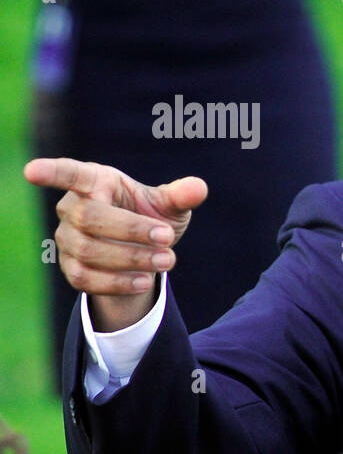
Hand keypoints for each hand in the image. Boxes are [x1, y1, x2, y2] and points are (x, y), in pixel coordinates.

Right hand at [23, 158, 206, 331]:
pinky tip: (145, 281)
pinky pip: (86, 278)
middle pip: (90, 218)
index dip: (51, 172)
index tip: (32, 171)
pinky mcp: (71, 268)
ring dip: (131, 259)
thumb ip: (180, 196)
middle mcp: (72, 208)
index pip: (69, 173)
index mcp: (96, 181)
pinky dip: (118, 282)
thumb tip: (199, 188)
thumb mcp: (169, 205)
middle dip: (131, 231)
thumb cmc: (152, 216)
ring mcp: (67, 239)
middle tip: (168, 239)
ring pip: (89, 251)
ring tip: (168, 261)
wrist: (145, 252)